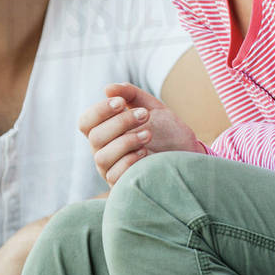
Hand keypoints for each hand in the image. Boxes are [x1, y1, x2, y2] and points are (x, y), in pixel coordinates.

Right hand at [78, 82, 204, 185]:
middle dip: (120, 123)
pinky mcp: (122, 185)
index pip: (86, 122)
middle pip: (95, 137)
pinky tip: (146, 153)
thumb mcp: (151, 106)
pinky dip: (129, 161)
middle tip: (144, 115)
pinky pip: (114, 175)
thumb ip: (130, 94)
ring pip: (102, 157)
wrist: (188, 153)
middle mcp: (103, 150)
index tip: (121, 102)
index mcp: (105, 130)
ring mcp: (110, 169)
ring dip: (126, 142)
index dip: (99, 111)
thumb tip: (108, 89)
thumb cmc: (166, 131)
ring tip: (148, 135)